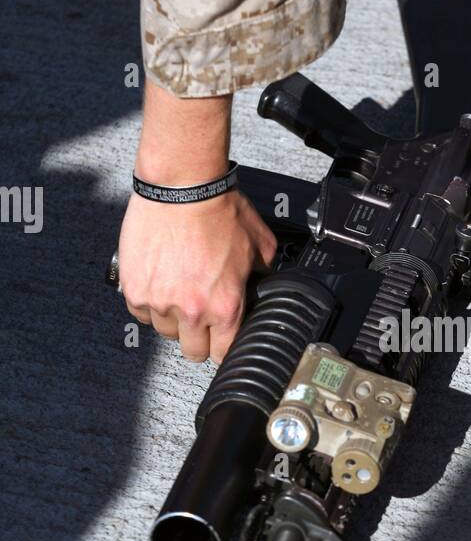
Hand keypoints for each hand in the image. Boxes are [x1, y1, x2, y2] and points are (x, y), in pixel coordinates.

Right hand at [119, 80, 276, 362]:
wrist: (182, 186)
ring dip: (172, 319)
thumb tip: (266, 282)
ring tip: (180, 293)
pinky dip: (149, 303)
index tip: (222, 340)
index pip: (223, 354)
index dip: (224, 347)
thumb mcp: (259, 244)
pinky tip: (160, 284)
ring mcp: (159, 302)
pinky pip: (141, 312)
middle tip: (201, 316)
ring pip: (165, 332)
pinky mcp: (134, 289)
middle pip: (192, 351)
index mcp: (225, 307)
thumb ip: (264, 272)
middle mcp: (191, 311)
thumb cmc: (218, 209)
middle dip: (199, 337)